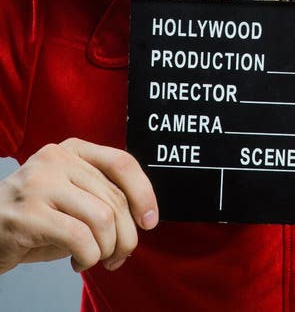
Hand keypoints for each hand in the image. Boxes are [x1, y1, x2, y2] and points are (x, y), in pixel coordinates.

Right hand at [0, 138, 157, 274]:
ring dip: (107, 249)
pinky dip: (89, 256)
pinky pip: (80, 237)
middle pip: (115, 198)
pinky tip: (79, 261)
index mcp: (72, 149)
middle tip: (117, 256)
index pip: (122, 163)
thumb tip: (144, 217)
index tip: (150, 221)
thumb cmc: (36, 218)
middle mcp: (57, 159)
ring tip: (94, 258)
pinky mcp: (28, 214)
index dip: (144, 193)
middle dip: (125, 236)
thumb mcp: (72, 197)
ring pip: (102, 218)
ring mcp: (40, 184)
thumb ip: (102, 196)